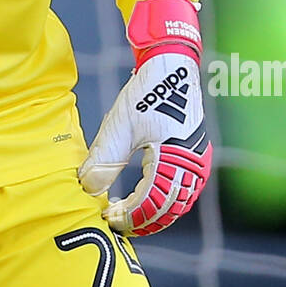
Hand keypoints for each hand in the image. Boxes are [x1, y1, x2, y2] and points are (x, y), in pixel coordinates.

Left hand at [78, 0, 211, 234]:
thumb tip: (88, 189)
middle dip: (140, 220)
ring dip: (153, 213)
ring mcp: (197, 162)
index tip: (107, 218)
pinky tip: (144, 199)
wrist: (171, 66)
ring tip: (126, 214)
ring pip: (177, 204)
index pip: (151, 204)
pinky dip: (164, 201)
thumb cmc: (146, 93)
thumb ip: (103, 160)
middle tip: (114, 220)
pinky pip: (183, 190)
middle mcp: (192, 165)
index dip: (128, 216)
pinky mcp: (195, 156)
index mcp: (175, 159)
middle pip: (167, 210)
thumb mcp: (119, 126)